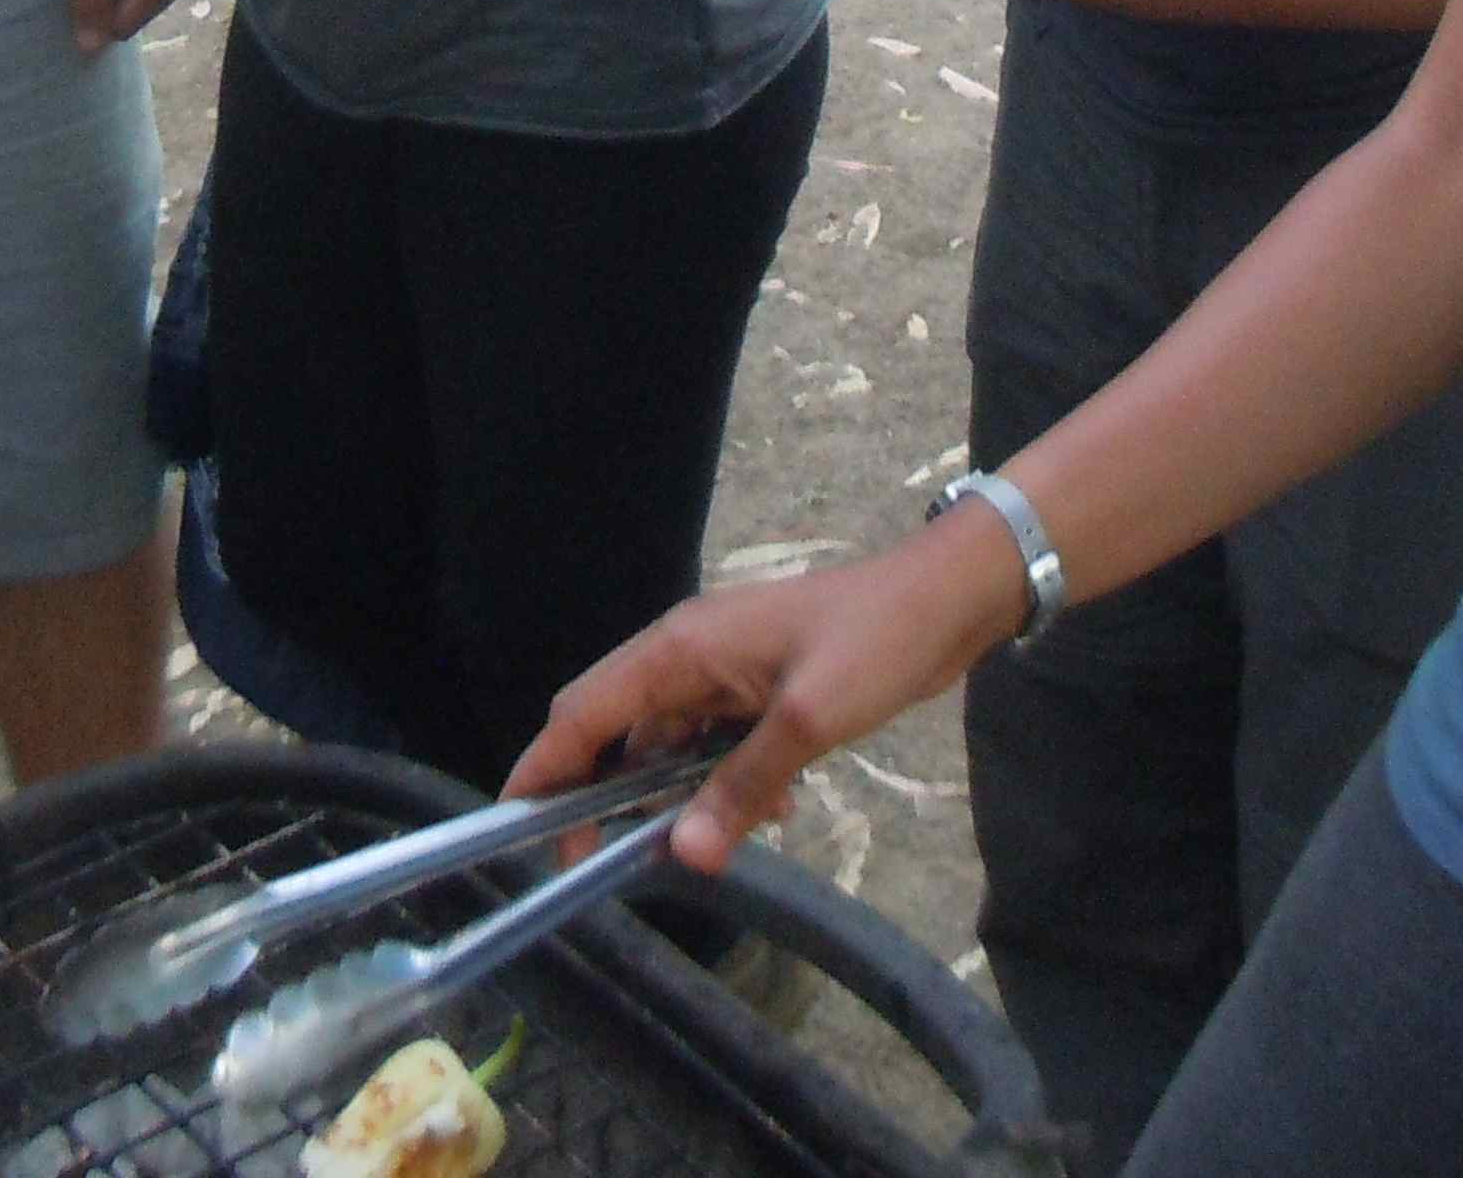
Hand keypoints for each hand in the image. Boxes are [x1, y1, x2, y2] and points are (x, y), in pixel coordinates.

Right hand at [504, 508, 1034, 873]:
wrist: (948, 600)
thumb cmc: (875, 642)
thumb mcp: (809, 719)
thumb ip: (742, 786)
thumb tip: (683, 856)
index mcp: (680, 648)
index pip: (584, 710)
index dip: (544, 767)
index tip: (514, 826)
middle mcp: (686, 655)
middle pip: (614, 728)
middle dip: (599, 794)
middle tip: (596, 861)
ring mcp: (722, 671)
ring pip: (667, 744)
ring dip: (675, 795)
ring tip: (703, 846)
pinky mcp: (757, 688)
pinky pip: (713, 743)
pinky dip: (723, 780)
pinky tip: (772, 810)